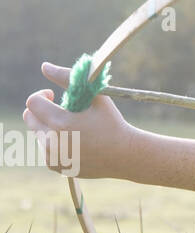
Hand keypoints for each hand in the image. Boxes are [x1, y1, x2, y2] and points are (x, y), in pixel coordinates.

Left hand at [22, 61, 132, 177]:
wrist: (125, 156)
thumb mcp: (95, 96)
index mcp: (61, 123)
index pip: (33, 103)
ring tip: (71, 128)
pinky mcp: (55, 166)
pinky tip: (73, 141)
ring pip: (37, 133)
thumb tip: (44, 67)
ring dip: (48, 126)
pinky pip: (45, 148)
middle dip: (42, 110)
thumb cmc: (112, 123)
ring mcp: (53, 157)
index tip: (53, 95)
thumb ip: (68, 78)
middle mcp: (53, 143)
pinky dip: (54, 142)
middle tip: (61, 110)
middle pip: (30, 118)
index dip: (42, 95)